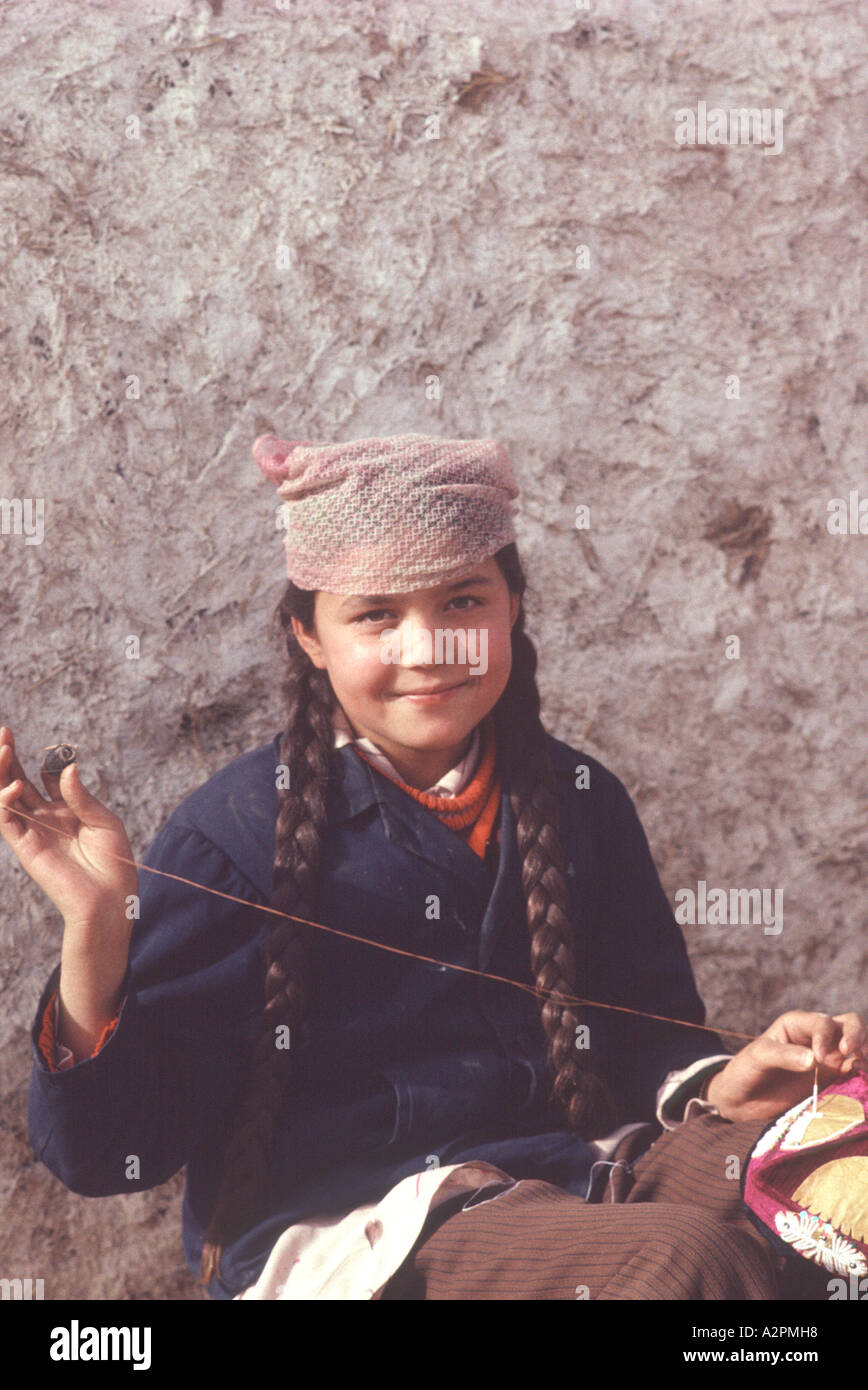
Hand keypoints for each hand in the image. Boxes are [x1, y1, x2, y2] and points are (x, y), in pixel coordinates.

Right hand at [0, 726, 137, 926]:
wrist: (109, 900)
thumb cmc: (114, 863)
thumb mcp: (104, 821)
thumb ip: (80, 796)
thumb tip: (65, 767)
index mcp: (67, 812)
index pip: (45, 780)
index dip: (45, 762)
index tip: (53, 748)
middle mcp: (46, 820)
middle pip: (20, 783)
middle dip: (11, 758)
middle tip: (5, 732)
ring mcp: (34, 832)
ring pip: (7, 797)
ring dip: (1, 773)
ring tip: (3, 747)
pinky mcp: (26, 848)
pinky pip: (7, 822)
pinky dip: (4, 802)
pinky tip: (13, 786)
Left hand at [706, 1011, 866, 1121]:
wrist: (742, 1100)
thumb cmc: (747, 1071)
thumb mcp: (758, 1058)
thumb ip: (784, 1056)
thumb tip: (815, 1060)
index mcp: (798, 1024)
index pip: (823, 1022)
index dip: (825, 1037)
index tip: (818, 1059)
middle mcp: (817, 1037)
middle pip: (850, 1024)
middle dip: (856, 1035)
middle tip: (853, 1053)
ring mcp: (829, 1058)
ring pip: (858, 1045)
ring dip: (865, 1050)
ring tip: (861, 1065)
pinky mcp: (834, 1079)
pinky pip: (855, 1071)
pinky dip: (863, 1072)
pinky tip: (861, 1079)